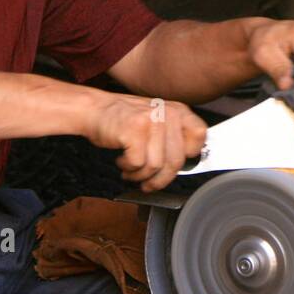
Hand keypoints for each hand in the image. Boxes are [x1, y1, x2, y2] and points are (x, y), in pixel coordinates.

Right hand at [81, 90, 207, 191]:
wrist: (95, 109)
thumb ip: (173, 137)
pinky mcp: (135, 128)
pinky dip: (128, 169)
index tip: (172, 164)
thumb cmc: (124, 120)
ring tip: (131, 172)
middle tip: (148, 184)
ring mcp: (152, 119)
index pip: (199, 136)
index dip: (188, 155)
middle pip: (176, 160)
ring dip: (140, 176)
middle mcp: (168, 112)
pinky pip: (138, 164)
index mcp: (178, 110)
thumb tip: (190, 163)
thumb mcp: (156, 122)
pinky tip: (122, 161)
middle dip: (160, 179)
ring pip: (156, 166)